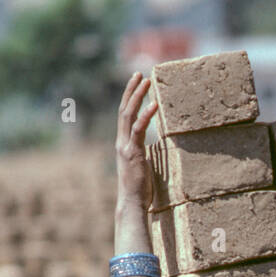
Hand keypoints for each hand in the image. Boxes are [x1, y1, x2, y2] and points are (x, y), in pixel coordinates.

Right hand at [115, 72, 159, 210]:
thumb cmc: (139, 189)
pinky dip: (146, 115)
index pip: (124, 116)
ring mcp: (125, 146)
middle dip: (131, 90)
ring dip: (137, 96)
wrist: (132, 203)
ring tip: (146, 81)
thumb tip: (153, 148)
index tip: (137, 84)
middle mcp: (121, 142)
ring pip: (128, 115)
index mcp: (123, 144)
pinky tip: (154, 105)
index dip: (129, 98)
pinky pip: (139, 129)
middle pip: (124, 110)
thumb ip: (144, 154)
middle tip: (140, 74)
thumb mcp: (142, 166)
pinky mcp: (133, 152)